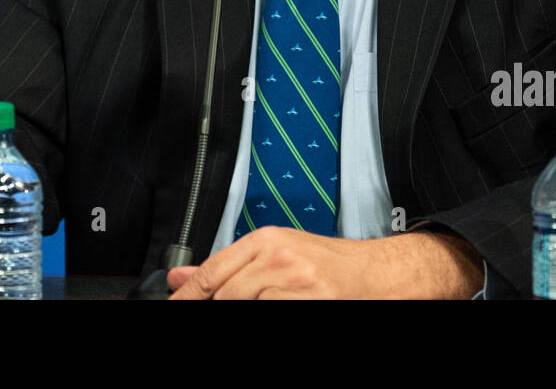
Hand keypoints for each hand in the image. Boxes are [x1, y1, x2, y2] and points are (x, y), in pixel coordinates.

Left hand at [166, 226, 483, 298]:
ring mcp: (295, 283)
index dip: (188, 297)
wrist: (379, 275)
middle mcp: (278, 258)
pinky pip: (270, 313)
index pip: (211, 273)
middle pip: (225, 295)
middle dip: (215, 306)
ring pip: (244, 305)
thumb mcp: (275, 256)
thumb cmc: (330, 266)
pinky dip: (268, 312)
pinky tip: (278, 306)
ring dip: (244, 308)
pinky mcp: (310, 302)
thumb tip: (177, 277)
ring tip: (265, 302)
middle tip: (212, 309)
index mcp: (265, 241)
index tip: (176, 305)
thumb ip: (225, 267)